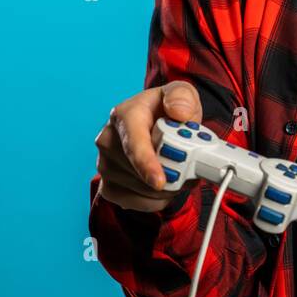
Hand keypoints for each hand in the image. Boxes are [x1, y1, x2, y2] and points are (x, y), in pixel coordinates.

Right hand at [94, 80, 203, 211]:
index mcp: (125, 115)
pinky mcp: (108, 186)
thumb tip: (179, 112)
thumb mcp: (182, 93)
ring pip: (141, 190)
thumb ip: (183, 97)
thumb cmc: (167, 109)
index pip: (133, 143)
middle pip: (139, 172)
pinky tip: (164, 184)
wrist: (157, 124)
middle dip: (171, 177)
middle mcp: (108, 140)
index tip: (159, 181)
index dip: (146, 164)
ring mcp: (105, 165)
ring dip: (167, 189)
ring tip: (178, 170)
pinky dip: (157, 199)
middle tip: (190, 168)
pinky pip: (136, 202)